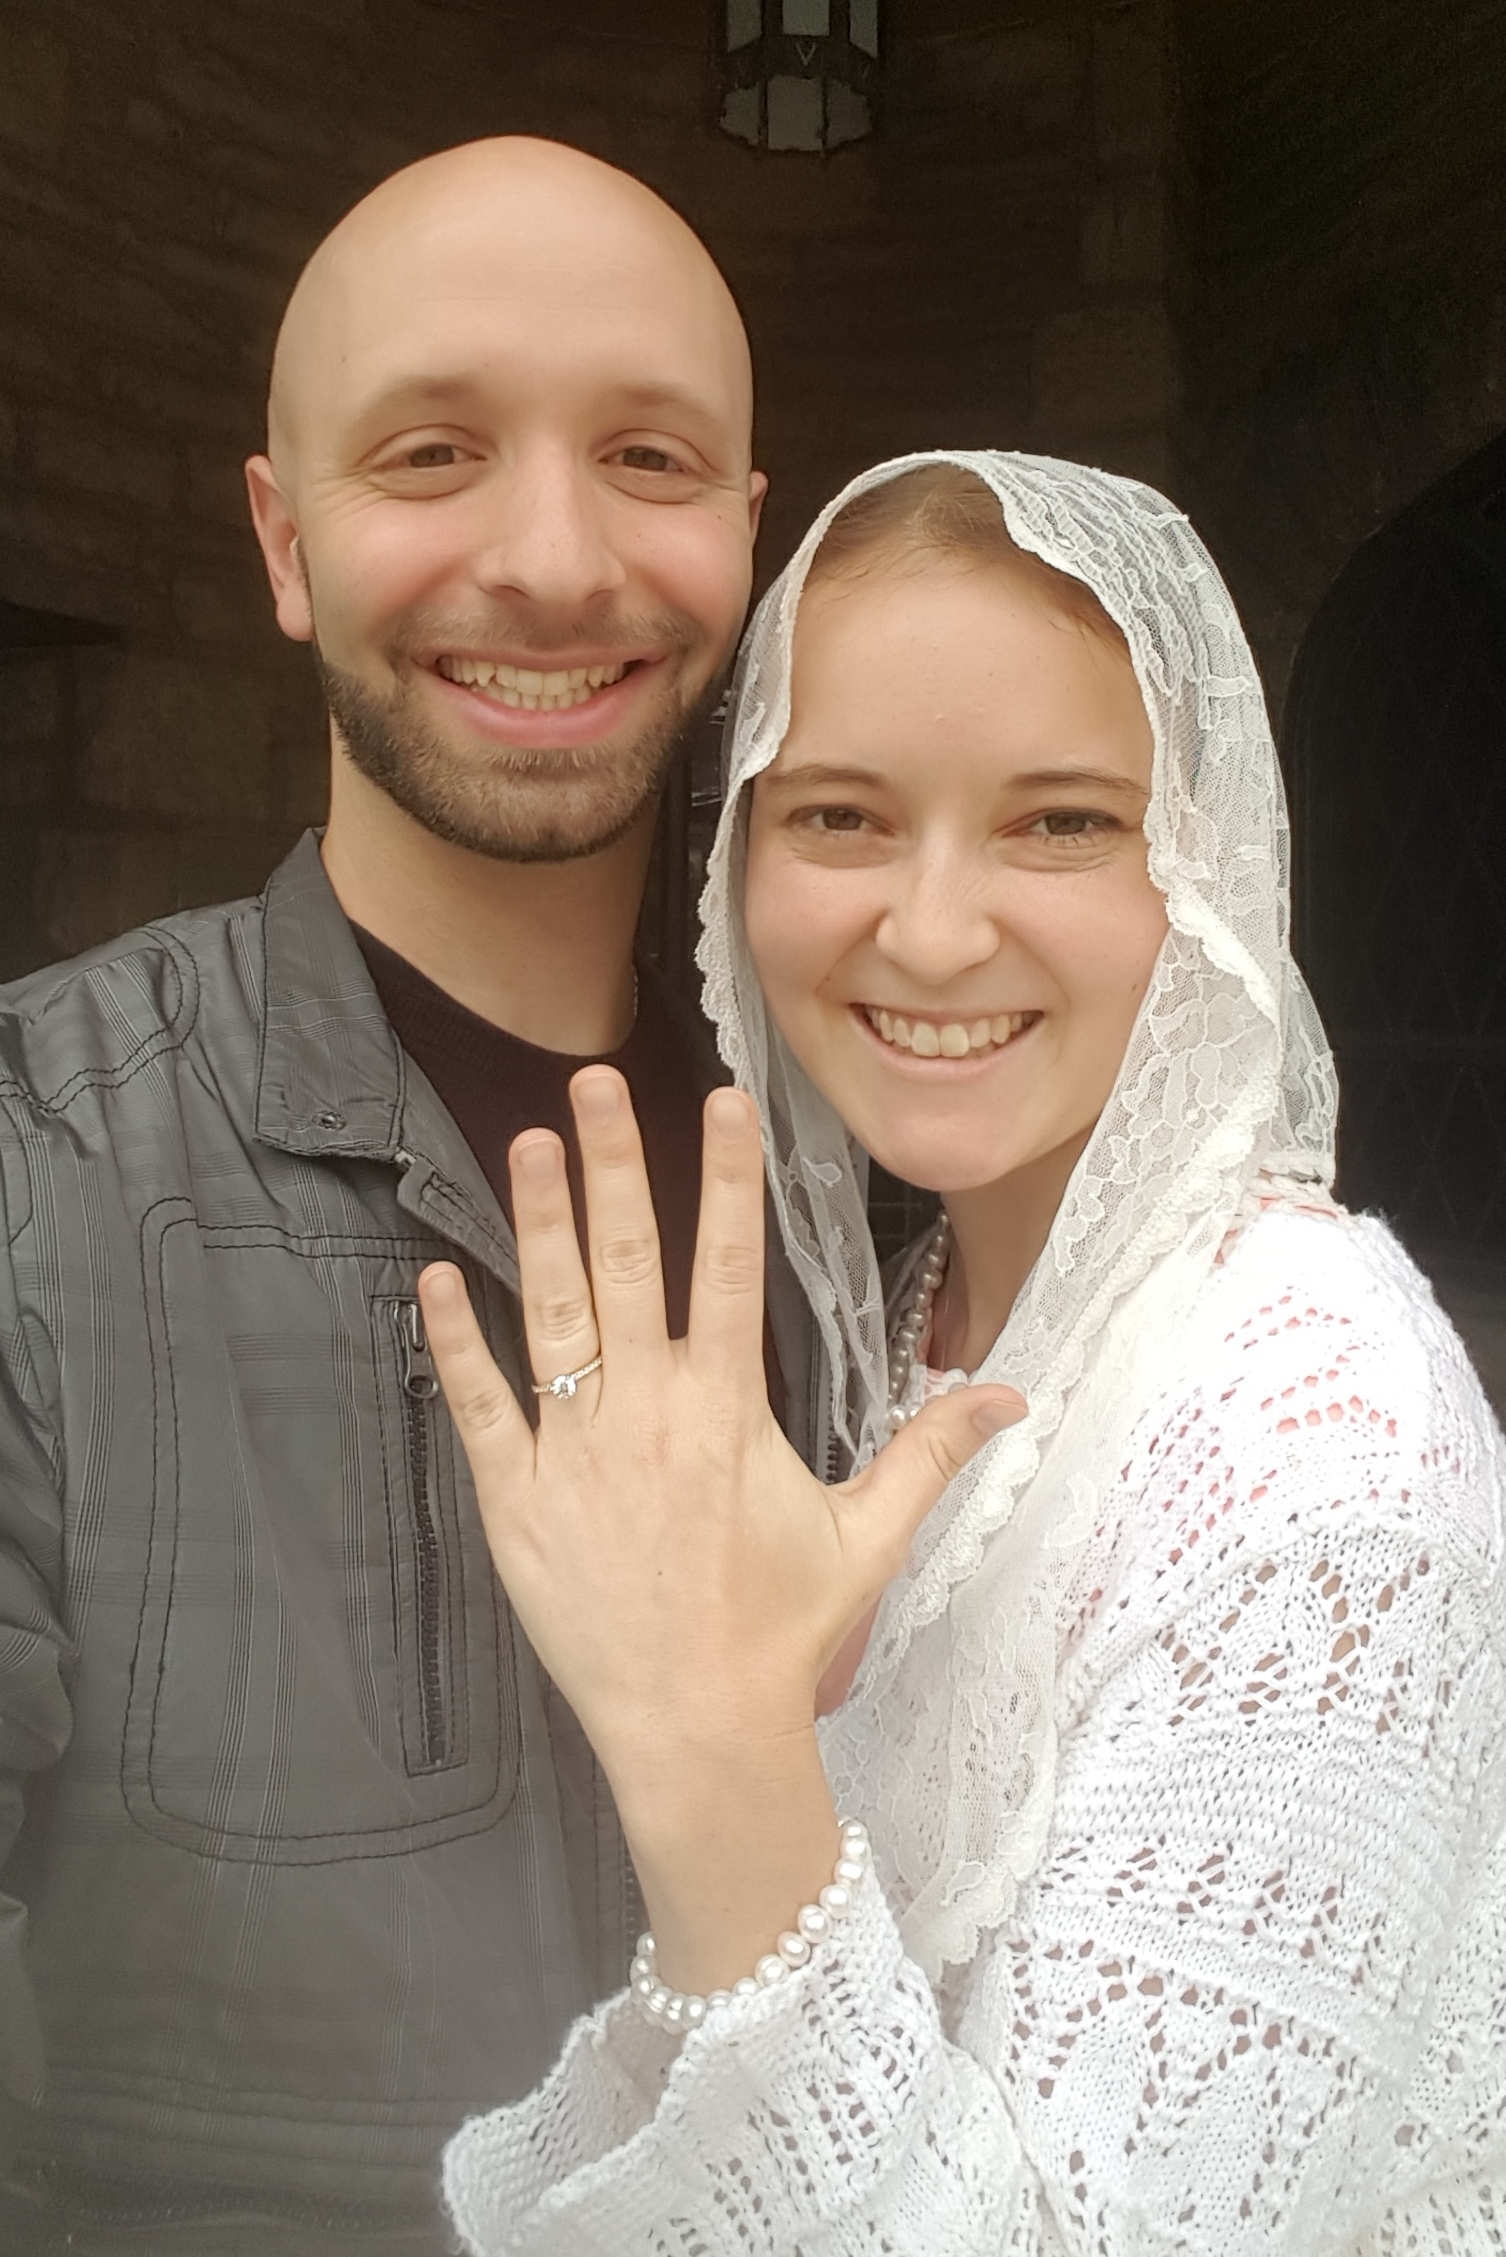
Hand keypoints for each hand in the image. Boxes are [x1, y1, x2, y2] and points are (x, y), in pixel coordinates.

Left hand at [419, 1066, 1023, 1778]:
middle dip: (612, 1164)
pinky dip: (453, 1342)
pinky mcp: (514, 1498)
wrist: (694, 1730)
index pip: (731, 1266)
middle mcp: (647, 1412)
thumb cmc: (781, 1630)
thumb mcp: (867, 1538)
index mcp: (729, 1411)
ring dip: (537, 1224)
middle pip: (628, 1264)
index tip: (721, 1099)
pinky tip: (435, 1277)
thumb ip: (931, 1454)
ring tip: (525, 1143)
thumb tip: (1011, 1395)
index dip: (727, 1177)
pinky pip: (479, 1404)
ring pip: (550, 1314)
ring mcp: (573, 1451)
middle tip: (590, 1080)